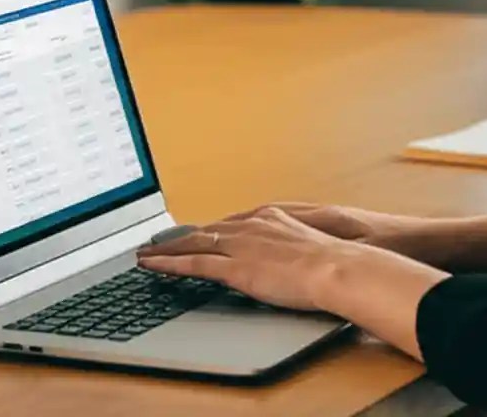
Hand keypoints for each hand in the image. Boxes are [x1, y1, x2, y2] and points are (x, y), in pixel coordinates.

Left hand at [137, 206, 449, 359]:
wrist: (339, 267)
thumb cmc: (338, 262)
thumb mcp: (315, 247)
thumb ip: (297, 249)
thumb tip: (295, 261)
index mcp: (273, 218)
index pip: (233, 223)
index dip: (211, 230)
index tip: (197, 232)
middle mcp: (252, 225)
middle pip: (208, 229)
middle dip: (183, 234)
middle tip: (161, 239)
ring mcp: (241, 244)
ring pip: (193, 243)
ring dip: (168, 247)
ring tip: (147, 252)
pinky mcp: (234, 266)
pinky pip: (193, 263)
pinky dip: (170, 263)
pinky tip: (154, 266)